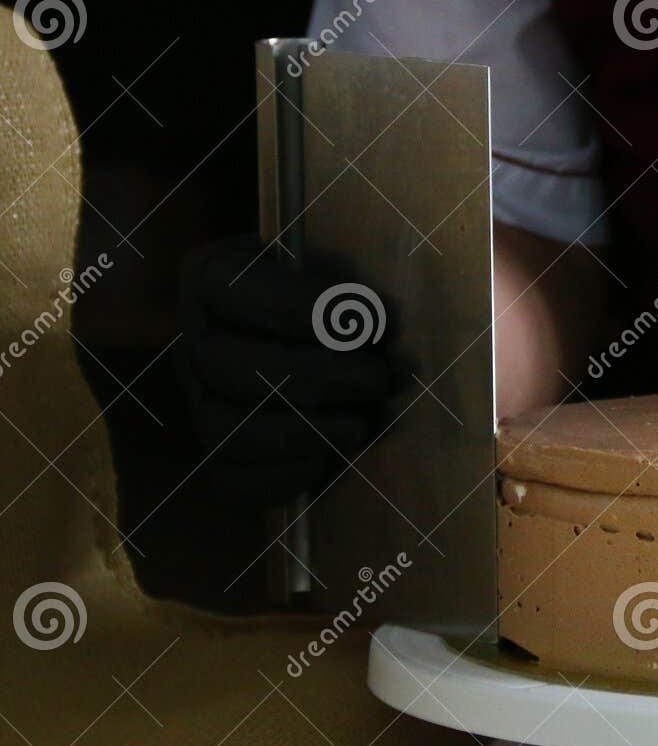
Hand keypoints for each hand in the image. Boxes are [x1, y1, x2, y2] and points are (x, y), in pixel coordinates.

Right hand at [176, 236, 393, 505]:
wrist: (300, 334)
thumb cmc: (320, 293)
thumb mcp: (326, 266)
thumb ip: (339, 286)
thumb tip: (373, 323)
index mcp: (209, 278)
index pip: (234, 289)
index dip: (303, 307)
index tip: (366, 320)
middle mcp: (193, 341)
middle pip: (230, 367)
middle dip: (314, 377)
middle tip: (375, 379)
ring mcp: (199, 400)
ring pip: (224, 430)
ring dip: (301, 433)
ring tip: (357, 426)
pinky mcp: (217, 451)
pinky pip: (231, 479)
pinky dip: (282, 476)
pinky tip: (326, 460)